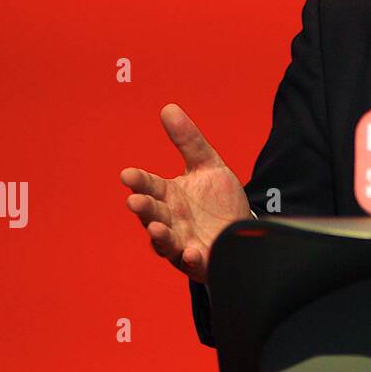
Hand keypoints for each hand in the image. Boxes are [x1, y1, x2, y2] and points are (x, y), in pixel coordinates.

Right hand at [120, 103, 251, 283]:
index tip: (127, 174)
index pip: (150, 187)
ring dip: (159, 236)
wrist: (242, 231)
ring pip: (166, 242)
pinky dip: (191, 259)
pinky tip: (192, 252)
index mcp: (169, 196)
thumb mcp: (207, 165)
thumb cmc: (219, 200)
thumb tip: (168, 108)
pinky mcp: (200, 261)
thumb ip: (189, 141)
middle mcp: (171, 221)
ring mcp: (183, 243)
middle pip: (153, 215)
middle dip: (144, 209)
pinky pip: (194, 263)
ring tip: (156, 228)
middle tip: (135, 201)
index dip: (139, 182)